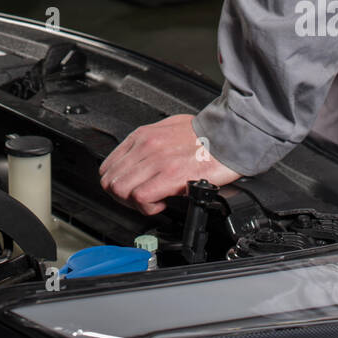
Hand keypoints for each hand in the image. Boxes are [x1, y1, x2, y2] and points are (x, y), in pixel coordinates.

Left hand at [99, 114, 241, 214]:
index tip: (130, 189)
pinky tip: (162, 203)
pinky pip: (140, 198)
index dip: (116, 183)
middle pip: (110, 181)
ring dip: (134, 203)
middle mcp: (145, 146)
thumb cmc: (204, 136)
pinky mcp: (170, 175)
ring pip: (121, 190)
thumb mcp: (167, 130)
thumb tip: (140, 162)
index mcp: (142, 136)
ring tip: (153, 201)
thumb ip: (149, 145)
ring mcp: (156, 160)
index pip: (107, 166)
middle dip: (123, 197)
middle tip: (141, 199)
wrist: (229, 137)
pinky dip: (148, 207)